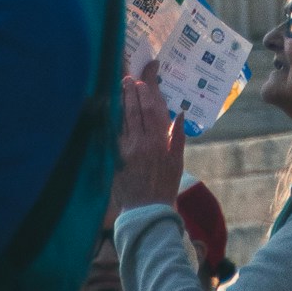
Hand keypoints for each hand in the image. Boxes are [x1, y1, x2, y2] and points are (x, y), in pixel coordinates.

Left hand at [115, 71, 186, 209]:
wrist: (146, 212)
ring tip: (120, 87)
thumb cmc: (164, 186)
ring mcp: (124, 151)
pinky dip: (112, 119)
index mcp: (157, 142)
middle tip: (129, 78)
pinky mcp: (114, 159)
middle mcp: (140, 143)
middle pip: (134, 110)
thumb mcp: (177, 162)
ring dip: (120, 101)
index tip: (145, 79)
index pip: (151, 109)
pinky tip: (111, 110)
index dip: (148, 91)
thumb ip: (178, 136)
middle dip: (131, 91)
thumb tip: (180, 113)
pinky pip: (112, 134)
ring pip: (121, 119)